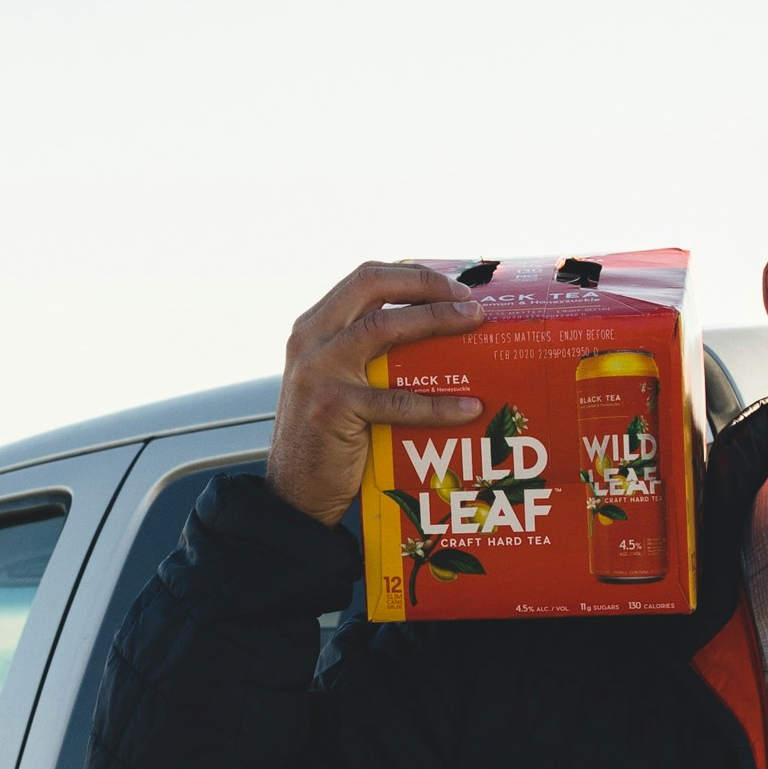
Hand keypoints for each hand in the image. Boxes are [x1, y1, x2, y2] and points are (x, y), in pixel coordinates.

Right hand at [268, 266, 484, 530]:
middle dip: (425, 284)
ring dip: (435, 319)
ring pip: (385, 327)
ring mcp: (319, 371)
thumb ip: (365, 355)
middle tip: (467, 298)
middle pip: (371, 285)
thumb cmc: (326, 438)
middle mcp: (311, 339)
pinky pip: (398, 401)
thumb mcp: (335, 381)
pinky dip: (439, 403)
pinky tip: (469, 408)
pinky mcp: (333, 408)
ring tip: (474, 324)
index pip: (365, 278)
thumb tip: (435, 337)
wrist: (293, 493)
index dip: (411, 275)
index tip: (452, 285)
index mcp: (313, 327)